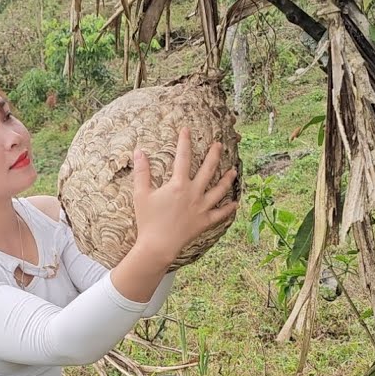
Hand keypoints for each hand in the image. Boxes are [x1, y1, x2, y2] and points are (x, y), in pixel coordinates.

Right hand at [131, 126, 237, 262]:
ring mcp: (201, 207)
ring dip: (228, 179)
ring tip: (234, 170)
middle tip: (219, 145)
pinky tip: (235, 203)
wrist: (158, 246)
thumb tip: (139, 151)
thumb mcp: (141, 194)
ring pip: (220, 189)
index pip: (183, 157)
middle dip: (214, 154)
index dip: (185, 141)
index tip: (187, 130)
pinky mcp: (204, 222)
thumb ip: (142, 172)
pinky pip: (220, 214)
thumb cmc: (148, 220)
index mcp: (178, 184)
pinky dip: (229, 209)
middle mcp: (194, 193)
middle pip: (208, 169)